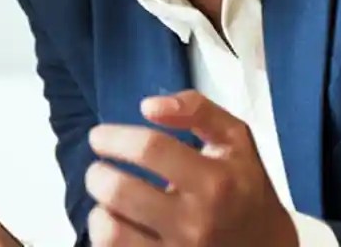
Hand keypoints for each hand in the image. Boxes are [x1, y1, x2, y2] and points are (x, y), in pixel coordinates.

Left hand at [84, 89, 297, 246]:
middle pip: (119, 190)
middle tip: (101, 171)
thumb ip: (196, 109)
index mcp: (217, 182)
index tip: (99, 137)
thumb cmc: (243, 188)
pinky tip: (119, 228)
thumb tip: (148, 106)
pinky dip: (105, 238)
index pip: (150, 149)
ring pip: (110, 230)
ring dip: (99, 211)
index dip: (114, 138)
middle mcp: (198, 222)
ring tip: (108, 204)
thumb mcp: (235, 139)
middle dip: (97, 174)